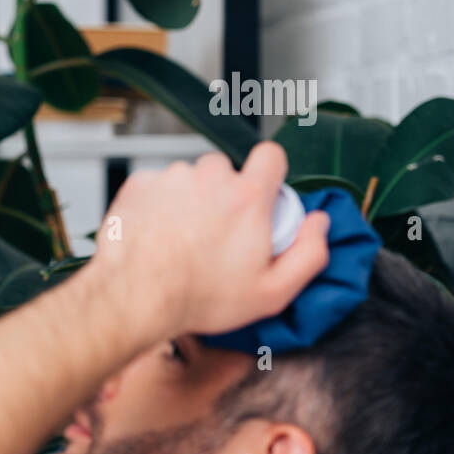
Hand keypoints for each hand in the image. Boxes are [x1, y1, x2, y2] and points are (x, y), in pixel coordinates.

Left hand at [87, 141, 330, 337]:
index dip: (269, 173)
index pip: (271, 155)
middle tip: (217, 232)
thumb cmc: (198, 297)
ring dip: (189, 200)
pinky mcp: (140, 184)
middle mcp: (209, 177)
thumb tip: (319, 225)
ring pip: (189, 179)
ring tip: (183, 238)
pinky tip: (157, 234)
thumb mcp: (272, 291)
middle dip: (224, 195)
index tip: (262, 196)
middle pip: (226, 171)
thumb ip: (310, 253)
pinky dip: (158, 205)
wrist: (135, 296)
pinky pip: (157, 186)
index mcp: (247, 196)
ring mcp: (172, 178)